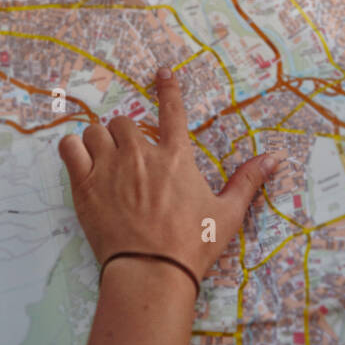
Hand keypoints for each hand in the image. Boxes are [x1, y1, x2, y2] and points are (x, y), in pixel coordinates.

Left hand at [58, 67, 282, 282]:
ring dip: (99, 141)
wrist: (152, 271)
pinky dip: (73, 149)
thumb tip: (274, 159)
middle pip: (124, 121)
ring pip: (95, 131)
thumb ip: (247, 181)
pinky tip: (80, 160)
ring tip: (104, 159)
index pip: (172, 111)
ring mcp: (110, 167)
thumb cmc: (191, 245)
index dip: (167, 88)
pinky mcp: (85, 185)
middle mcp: (141, 155)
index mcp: (176, 158)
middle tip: (127, 156)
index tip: (161, 73)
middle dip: (125, 134)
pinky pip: (70, 148)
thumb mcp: (227, 213)